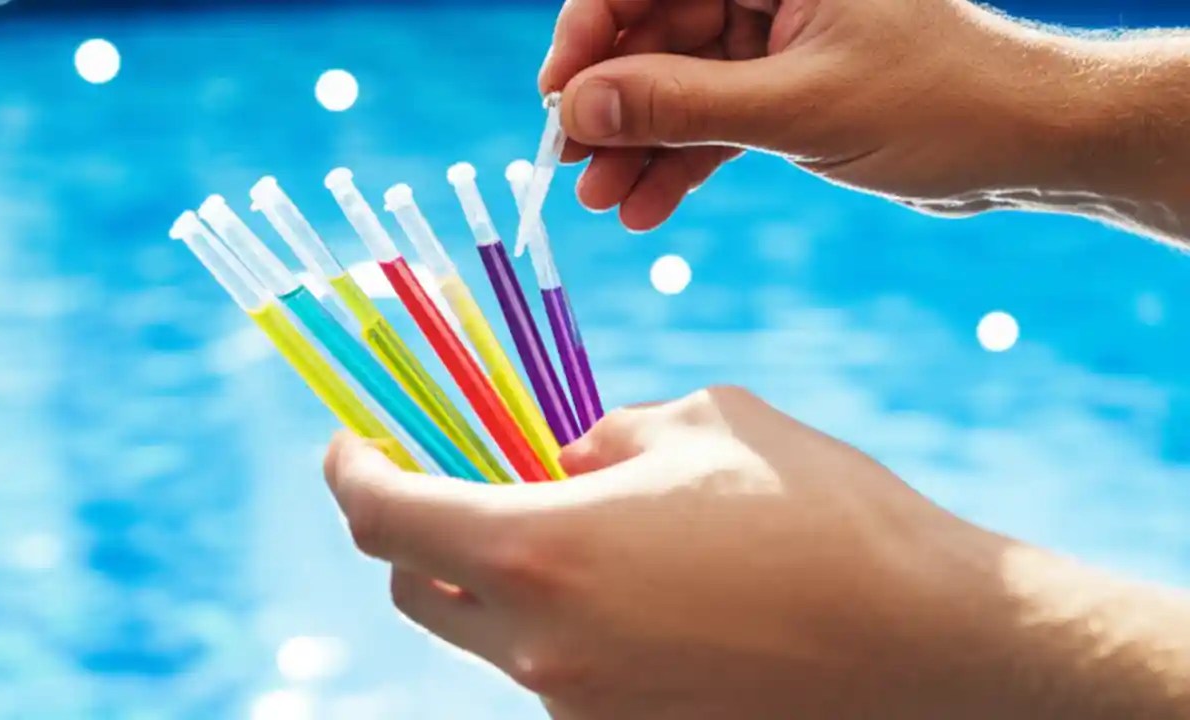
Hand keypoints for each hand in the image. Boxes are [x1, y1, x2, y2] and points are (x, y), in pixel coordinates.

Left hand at [324, 387, 1023, 717]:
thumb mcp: (704, 425)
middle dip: (417, 526)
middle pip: (413, 589)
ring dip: (504, 579)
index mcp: (541, 549)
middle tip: (457, 475)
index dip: (352, 469)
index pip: (383, 518)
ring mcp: (583, 706)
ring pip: (493, 636)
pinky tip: (646, 591)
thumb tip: (564, 453)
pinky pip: (563, 672)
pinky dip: (569, 623)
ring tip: (588, 530)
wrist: (934, 645)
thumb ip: (605, 435)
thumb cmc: (821, 514)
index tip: (357, 438)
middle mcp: (543, 645)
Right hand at [539, 0, 1090, 230]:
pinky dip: (682, 162)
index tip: (559, 98)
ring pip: (678, 84)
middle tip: (574, 169)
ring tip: (605, 202)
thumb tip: (579, 107)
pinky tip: (647, 206)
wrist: (1025, 144)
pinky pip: (712, 118)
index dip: (591, 32)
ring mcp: (775, 36)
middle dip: (612, 106)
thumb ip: (682, 105)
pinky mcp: (785, 87)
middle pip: (653, 33)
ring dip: (639, 144)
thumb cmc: (940, 101)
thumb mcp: (799, 107)